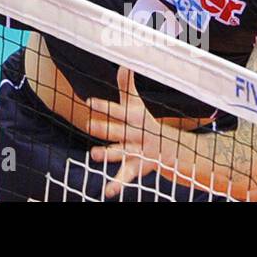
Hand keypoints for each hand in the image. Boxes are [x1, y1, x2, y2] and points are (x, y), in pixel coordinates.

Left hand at [84, 67, 176, 199]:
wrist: (169, 149)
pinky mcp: (135, 168)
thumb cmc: (144, 123)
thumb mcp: (136, 105)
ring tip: (93, 154)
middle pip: (117, 131)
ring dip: (108, 154)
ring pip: (120, 153)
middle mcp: (135, 135)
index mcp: (133, 119)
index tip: (89, 101)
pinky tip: (107, 193)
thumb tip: (124, 63)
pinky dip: (117, 185)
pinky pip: (125, 176)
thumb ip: (127, 87)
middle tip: (88, 124)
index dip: (104, 106)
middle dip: (104, 128)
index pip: (117, 110)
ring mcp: (136, 152)